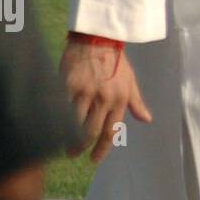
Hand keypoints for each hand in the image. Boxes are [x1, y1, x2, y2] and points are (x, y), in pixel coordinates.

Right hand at [59, 38, 151, 163]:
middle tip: (74, 154)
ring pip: (74, 124)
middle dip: (82, 147)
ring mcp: (85, 92)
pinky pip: (61, 110)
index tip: (94, 160)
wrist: (97, 39)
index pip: (112, 131)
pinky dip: (57, 122)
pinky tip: (53, 128)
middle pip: (91, 132)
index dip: (102, 149)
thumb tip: (147, 120)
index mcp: (120, 99)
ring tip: (63, 145)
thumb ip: (136, 102)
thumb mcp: (130, 80)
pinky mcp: (68, 85)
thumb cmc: (115, 61)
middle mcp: (103, 98)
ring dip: (67, 138)